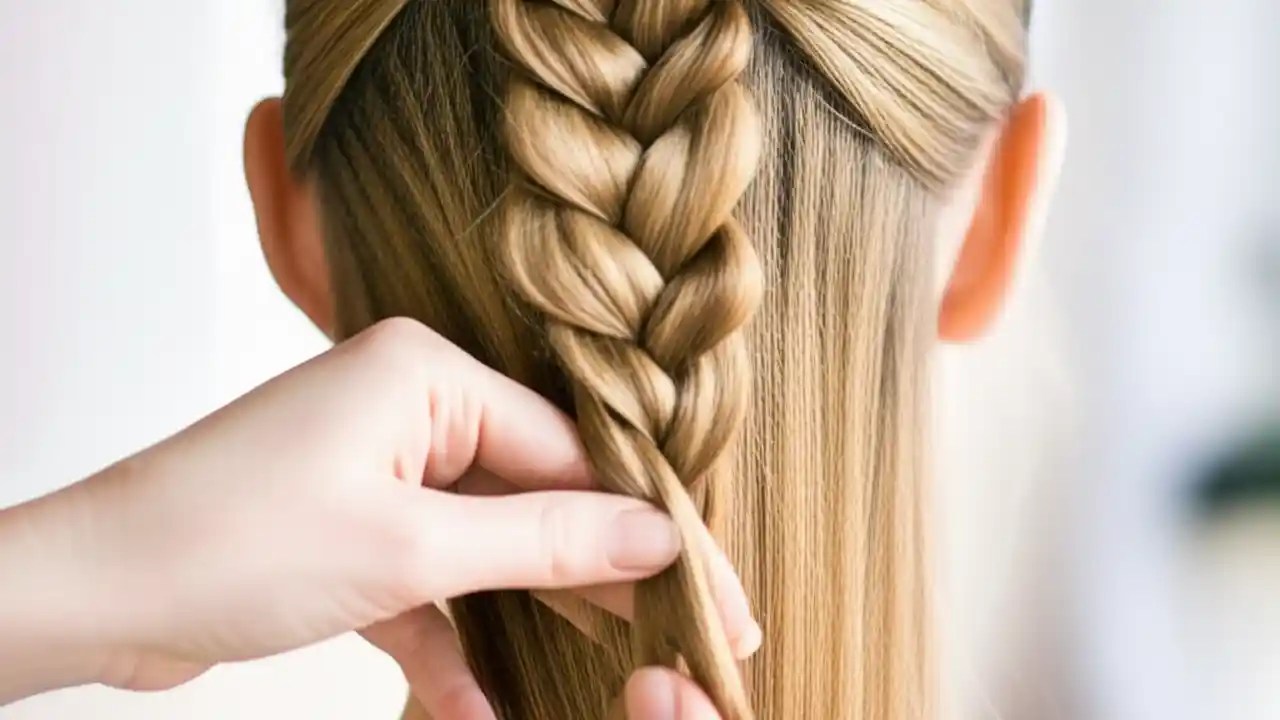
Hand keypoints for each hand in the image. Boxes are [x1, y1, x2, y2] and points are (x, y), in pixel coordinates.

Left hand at [0, 319, 758, 714]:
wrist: (88, 592)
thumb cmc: (229, 543)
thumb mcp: (412, 550)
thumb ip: (545, 541)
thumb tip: (655, 536)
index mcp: (425, 373)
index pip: (568, 448)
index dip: (641, 521)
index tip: (705, 581)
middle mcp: (404, 407)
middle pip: (533, 493)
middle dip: (593, 569)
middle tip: (675, 628)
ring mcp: (373, 467)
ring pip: (483, 540)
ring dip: (525, 608)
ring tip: (602, 662)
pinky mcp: (346, 526)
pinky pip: (425, 578)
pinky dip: (448, 636)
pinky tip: (479, 702)